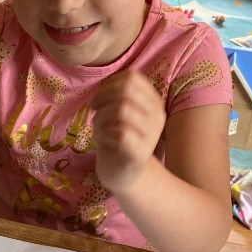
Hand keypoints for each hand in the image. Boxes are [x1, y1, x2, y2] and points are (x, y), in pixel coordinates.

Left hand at [91, 69, 165, 194]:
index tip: (99, 100)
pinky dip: (103, 135)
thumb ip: (116, 96)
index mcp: (153, 101)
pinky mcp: (141, 153)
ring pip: (121, 109)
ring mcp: (152, 134)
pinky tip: (104, 143)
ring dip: (101, 119)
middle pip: (126, 90)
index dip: (109, 85)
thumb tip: (105, 86)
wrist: (124, 175)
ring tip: (100, 130)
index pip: (132, 77)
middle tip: (94, 112)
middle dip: (102, 98)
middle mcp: (157, 115)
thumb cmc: (118, 140)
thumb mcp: (118, 112)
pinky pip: (119, 132)